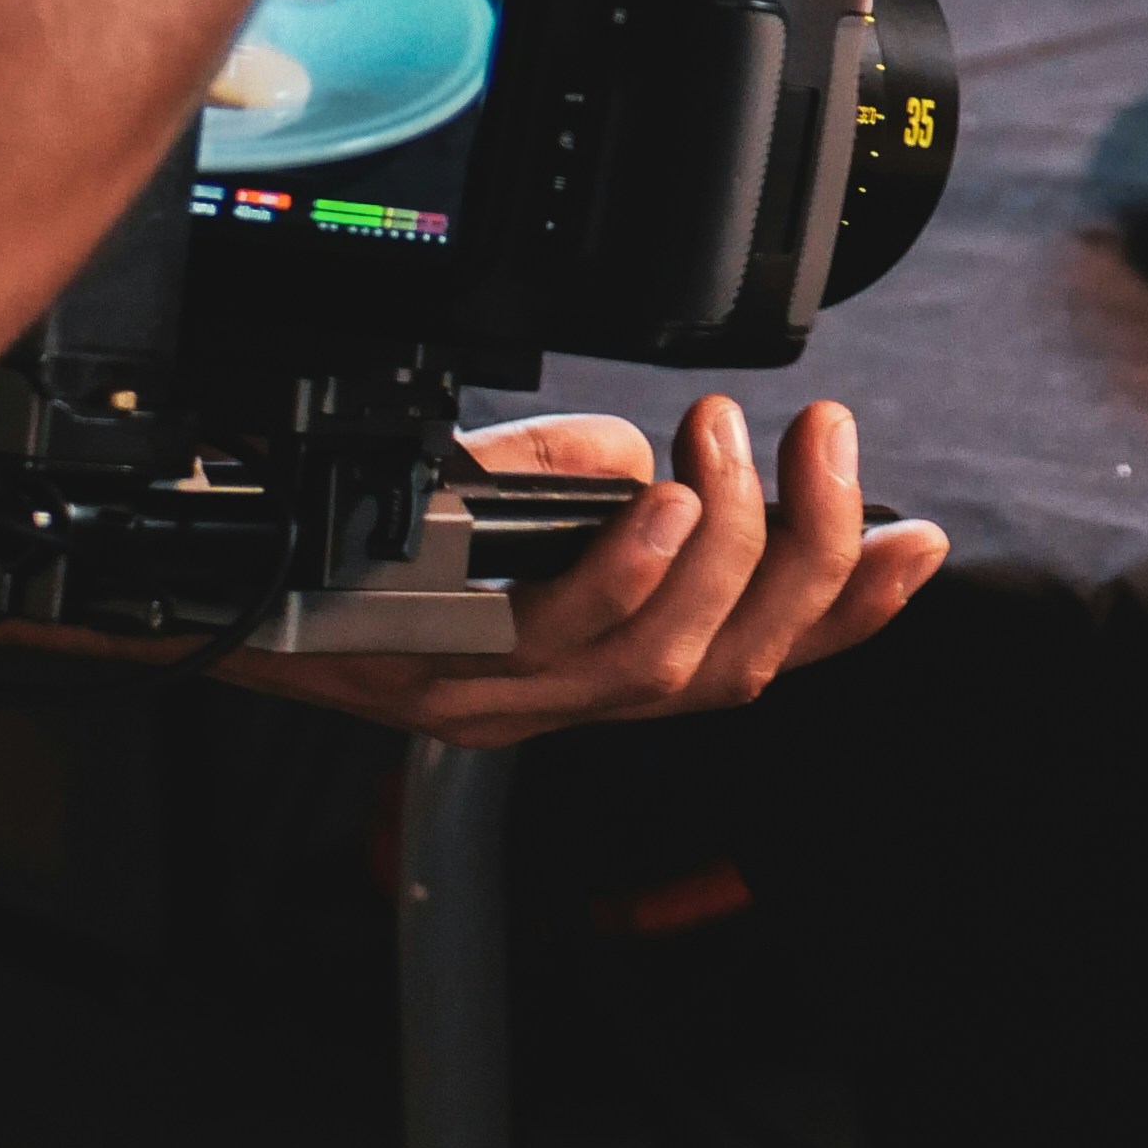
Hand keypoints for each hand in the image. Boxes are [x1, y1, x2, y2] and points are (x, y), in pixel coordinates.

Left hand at [225, 396, 944, 748]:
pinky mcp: (450, 678)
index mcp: (600, 671)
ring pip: (674, 667)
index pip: (760, 664)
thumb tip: (666, 457)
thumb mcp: (512, 507)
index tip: (918, 539)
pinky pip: (571, 641)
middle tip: (825, 440)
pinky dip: (637, 569)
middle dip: (811, 560)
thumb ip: (601, 489)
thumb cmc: (367, 547)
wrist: (228, 586)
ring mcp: (510, 702)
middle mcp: (567, 707)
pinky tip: (665, 499)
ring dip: (730, 546)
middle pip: (741, 673)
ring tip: (734, 443)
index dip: (850, 615)